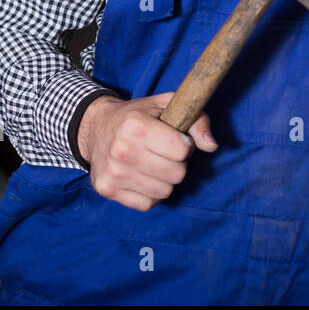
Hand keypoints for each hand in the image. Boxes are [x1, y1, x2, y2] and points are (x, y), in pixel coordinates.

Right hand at [79, 92, 217, 210]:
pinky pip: (147, 204)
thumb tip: (212, 146)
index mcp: (137, 125)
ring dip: (164, 181)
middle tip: (163, 153)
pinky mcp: (107, 189)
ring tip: (153, 164)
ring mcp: (113, 172)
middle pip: (176, 174)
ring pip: (163, 192)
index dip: (184, 145)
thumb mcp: (167, 105)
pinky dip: (150, 194)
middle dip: (176, 164)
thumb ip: (196, 120)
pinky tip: (142, 177)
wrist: (96, 127)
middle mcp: (122, 150)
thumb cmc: (138, 116)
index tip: (174, 139)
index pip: (183, 150)